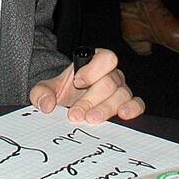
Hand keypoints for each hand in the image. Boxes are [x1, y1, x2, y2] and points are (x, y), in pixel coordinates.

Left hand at [29, 48, 144, 124]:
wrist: (67, 106)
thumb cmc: (62, 93)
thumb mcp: (46, 90)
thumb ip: (41, 93)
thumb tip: (47, 105)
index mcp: (94, 62)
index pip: (104, 58)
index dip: (93, 69)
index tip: (78, 82)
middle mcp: (111, 74)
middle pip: (109, 82)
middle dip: (91, 99)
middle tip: (75, 114)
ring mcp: (121, 89)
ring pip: (121, 95)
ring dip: (105, 108)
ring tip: (90, 120)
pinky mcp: (127, 104)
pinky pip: (137, 104)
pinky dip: (132, 109)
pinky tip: (122, 115)